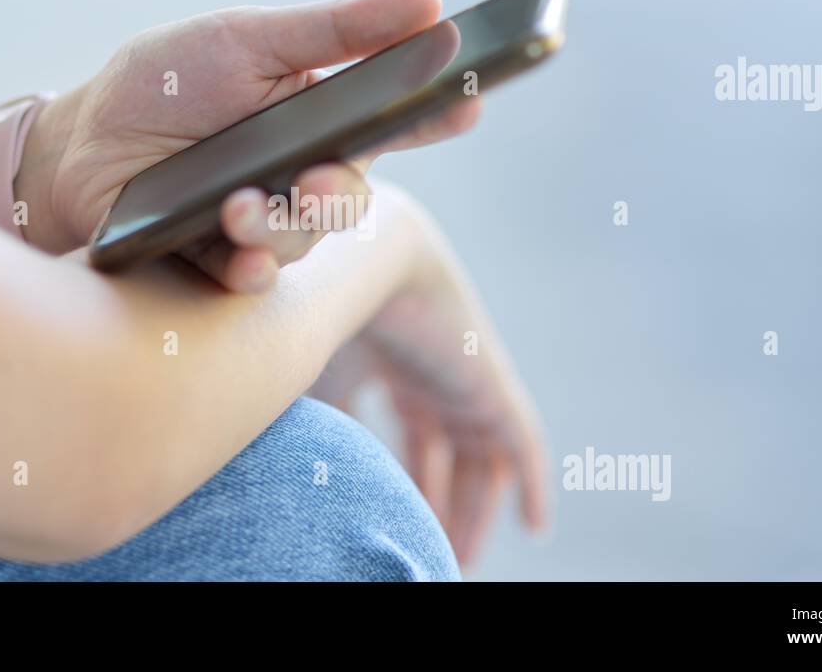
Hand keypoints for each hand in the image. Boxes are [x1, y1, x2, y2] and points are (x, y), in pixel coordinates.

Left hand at [14, 0, 481, 289]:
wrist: (78, 143)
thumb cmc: (167, 81)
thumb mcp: (247, 41)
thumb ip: (335, 32)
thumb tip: (428, 1)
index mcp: (323, 115)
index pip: (398, 117)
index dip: (440, 111)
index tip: (470, 98)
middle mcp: (304, 172)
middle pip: (351, 196)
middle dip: (337, 193)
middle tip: (317, 181)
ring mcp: (267, 220)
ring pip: (305, 239)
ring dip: (277, 225)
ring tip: (235, 208)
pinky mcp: (223, 261)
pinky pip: (257, 277)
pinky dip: (250, 267)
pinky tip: (237, 255)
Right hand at [310, 193, 547, 566]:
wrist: (358, 263)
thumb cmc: (312, 314)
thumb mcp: (301, 387)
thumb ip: (306, 429)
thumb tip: (285, 486)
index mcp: (379, 366)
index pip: (390, 433)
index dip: (388, 479)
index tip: (379, 524)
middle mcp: (424, 374)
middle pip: (436, 451)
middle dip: (431, 501)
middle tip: (424, 552)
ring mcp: (460, 379)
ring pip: (476, 458)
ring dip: (471, 508)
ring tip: (458, 558)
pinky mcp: (491, 387)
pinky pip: (521, 444)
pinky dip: (531, 483)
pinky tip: (535, 524)